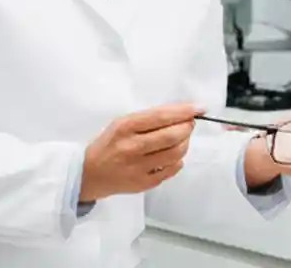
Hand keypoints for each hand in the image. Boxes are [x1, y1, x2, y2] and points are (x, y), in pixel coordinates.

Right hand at [79, 103, 203, 202]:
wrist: (90, 174)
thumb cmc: (109, 144)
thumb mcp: (122, 124)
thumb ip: (148, 119)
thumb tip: (181, 113)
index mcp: (125, 127)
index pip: (161, 117)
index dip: (184, 111)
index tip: (199, 108)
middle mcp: (132, 147)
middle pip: (172, 136)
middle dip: (187, 127)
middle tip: (190, 123)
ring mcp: (139, 167)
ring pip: (176, 153)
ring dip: (185, 143)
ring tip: (181, 138)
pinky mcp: (144, 183)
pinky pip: (172, 169)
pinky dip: (178, 160)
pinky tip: (171, 155)